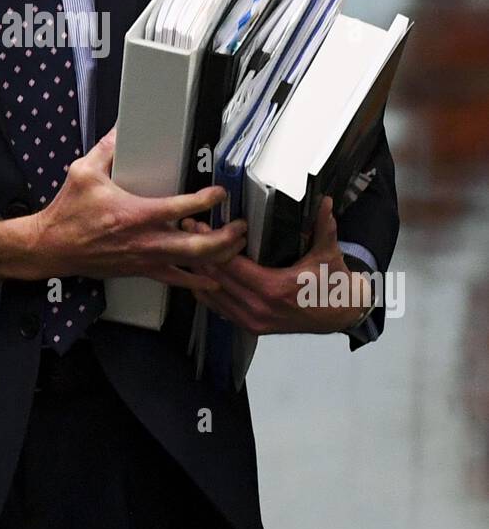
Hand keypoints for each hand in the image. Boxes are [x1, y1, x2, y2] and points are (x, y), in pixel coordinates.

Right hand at [0, 125, 246, 289]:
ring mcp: (145, 260)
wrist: (53, 247)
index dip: (206, 200)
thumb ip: (107, 149)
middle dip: (225, 238)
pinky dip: (197, 279)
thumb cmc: (68, 213)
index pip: (180, 209)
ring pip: (192, 266)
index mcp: (135, 215)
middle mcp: (145, 241)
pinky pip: (176, 279)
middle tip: (241, 226)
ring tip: (235, 247)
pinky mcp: (141, 271)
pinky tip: (212, 277)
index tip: (220, 192)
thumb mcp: (84, 173)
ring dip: (219, 258)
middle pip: (197, 246)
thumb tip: (121, 128)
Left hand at [181, 196, 373, 335]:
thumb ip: (324, 226)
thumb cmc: (333, 282)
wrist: (341, 314)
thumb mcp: (329, 253)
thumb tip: (324, 200)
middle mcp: (258, 308)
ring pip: (213, 294)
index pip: (231, 264)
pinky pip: (219, 308)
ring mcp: (253, 320)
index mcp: (274, 288)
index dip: (213, 243)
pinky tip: (200, 274)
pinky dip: (207, 290)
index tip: (200, 224)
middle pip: (216, 277)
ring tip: (187, 247)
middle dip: (199, 252)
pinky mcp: (251, 327)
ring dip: (199, 271)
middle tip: (187, 229)